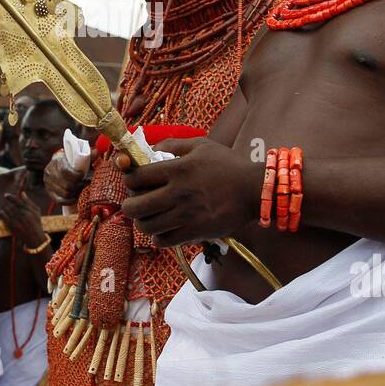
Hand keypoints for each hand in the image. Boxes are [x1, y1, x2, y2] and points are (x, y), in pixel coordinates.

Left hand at [0, 191, 45, 249]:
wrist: (35, 237)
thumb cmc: (36, 223)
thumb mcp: (36, 211)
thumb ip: (29, 202)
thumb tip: (22, 193)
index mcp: (28, 210)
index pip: (17, 201)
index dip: (10, 197)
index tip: (6, 195)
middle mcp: (22, 215)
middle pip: (11, 206)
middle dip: (7, 204)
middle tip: (4, 202)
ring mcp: (17, 221)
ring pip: (7, 211)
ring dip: (5, 208)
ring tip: (5, 208)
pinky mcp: (12, 227)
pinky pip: (4, 217)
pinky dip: (2, 214)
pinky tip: (2, 212)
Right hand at [43, 152, 90, 205]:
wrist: (61, 166)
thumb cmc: (73, 162)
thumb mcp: (80, 157)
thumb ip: (88, 156)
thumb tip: (96, 152)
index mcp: (57, 160)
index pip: (64, 171)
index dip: (76, 176)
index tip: (83, 176)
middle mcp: (49, 172)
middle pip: (66, 185)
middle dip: (78, 186)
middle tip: (85, 183)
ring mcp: (48, 183)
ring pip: (64, 194)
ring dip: (75, 193)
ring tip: (82, 188)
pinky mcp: (50, 193)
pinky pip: (60, 201)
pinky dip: (70, 200)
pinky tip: (76, 196)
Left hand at [120, 138, 257, 246]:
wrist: (255, 190)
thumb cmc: (228, 165)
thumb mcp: (201, 145)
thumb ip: (173, 144)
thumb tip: (150, 147)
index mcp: (177, 169)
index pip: (136, 177)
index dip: (129, 180)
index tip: (134, 182)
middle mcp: (178, 193)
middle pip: (135, 206)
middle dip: (129, 205)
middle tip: (135, 203)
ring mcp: (186, 215)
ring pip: (146, 226)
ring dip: (142, 222)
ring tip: (148, 217)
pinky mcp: (195, 232)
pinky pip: (163, 241)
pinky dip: (158, 237)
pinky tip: (164, 229)